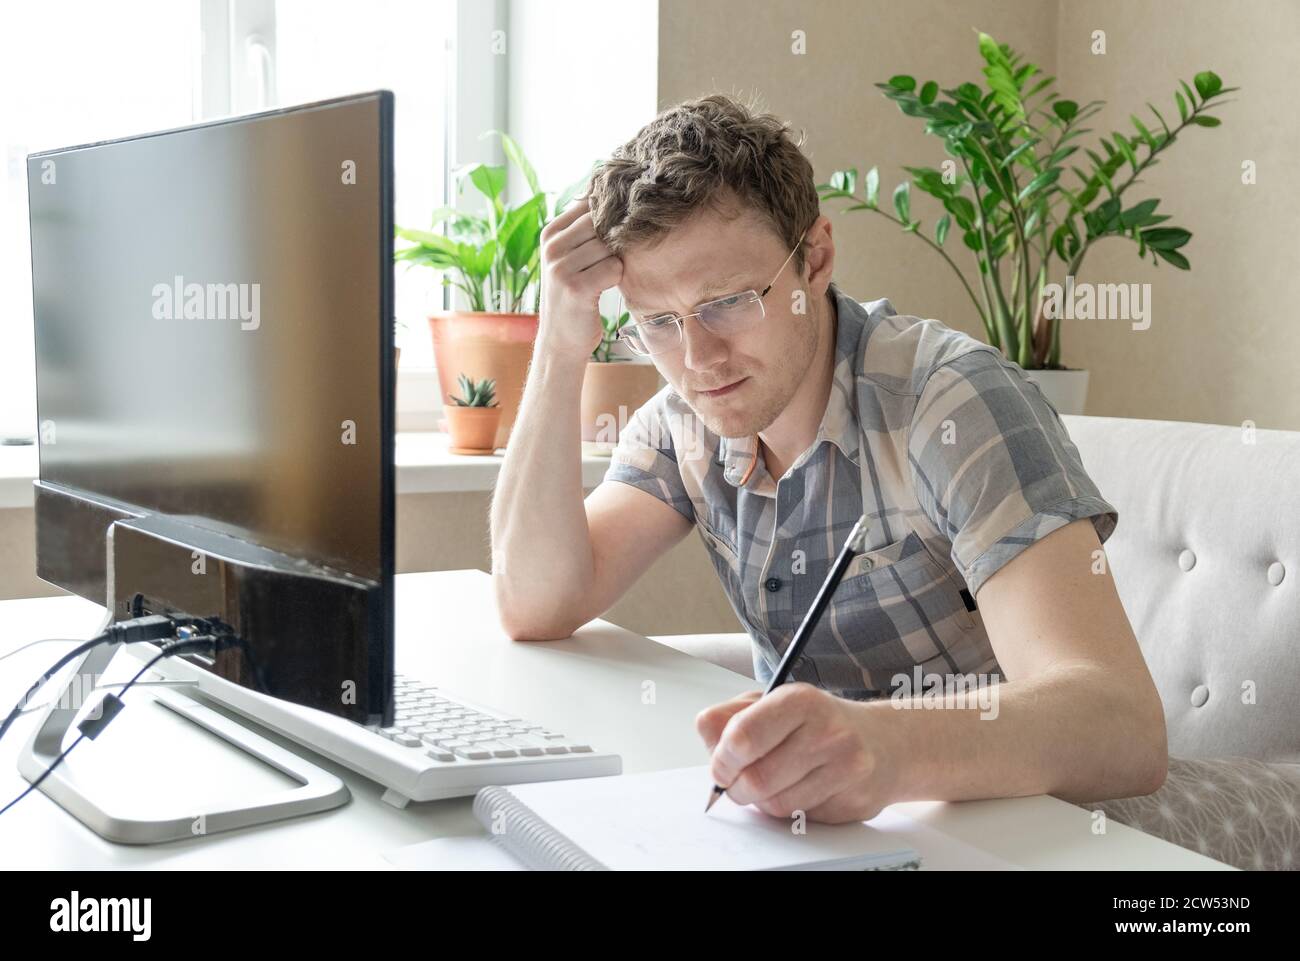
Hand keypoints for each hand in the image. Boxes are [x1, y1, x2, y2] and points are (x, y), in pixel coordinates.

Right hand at [536, 195, 622, 359]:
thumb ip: (586, 229)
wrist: (560, 339)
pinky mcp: (576, 287)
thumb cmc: (574, 294)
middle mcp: (552, 247)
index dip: (610, 214)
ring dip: (615, 261)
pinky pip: (613, 268)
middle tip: (611, 258)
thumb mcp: (570, 257)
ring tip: (602, 277)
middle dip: (615, 239)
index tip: (619, 227)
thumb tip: (610, 193)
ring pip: (610, 246)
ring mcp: (561, 267)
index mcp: (550, 234)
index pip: (589, 205)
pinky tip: (603, 288)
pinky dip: (616, 278)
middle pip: (602, 224)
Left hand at [696, 683, 897, 823]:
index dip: (722, 759)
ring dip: (763, 801)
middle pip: (757, 778)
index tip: (720, 766)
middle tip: (738, 783)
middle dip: (738, 787)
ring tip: (772, 783)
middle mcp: (827, 730)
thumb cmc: (818, 723)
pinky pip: (802, 818)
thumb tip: (705, 730)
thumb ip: (731, 715)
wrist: (884, 744)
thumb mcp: (773, 704)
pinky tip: (802, 789)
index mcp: (800, 700)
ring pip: (777, 804)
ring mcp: (846, 767)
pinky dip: (791, 810)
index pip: (743, 736)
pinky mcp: (855, 800)